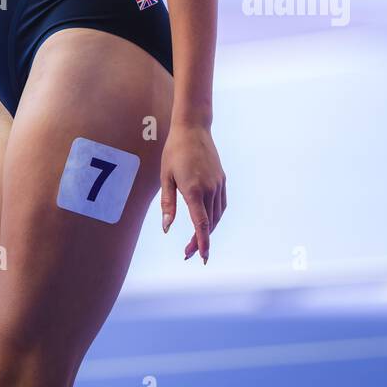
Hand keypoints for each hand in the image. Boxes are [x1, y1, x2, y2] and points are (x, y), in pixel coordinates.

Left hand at [160, 123, 225, 263]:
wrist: (193, 128)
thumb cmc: (174, 151)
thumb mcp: (165, 177)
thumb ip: (167, 204)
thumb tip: (166, 228)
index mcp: (194, 190)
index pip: (201, 224)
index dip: (202, 243)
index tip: (203, 258)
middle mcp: (209, 189)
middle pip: (209, 223)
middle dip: (200, 241)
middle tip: (188, 252)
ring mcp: (218, 184)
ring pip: (217, 215)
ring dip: (208, 230)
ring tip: (196, 240)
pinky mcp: (222, 179)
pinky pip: (221, 204)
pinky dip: (215, 216)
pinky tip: (207, 220)